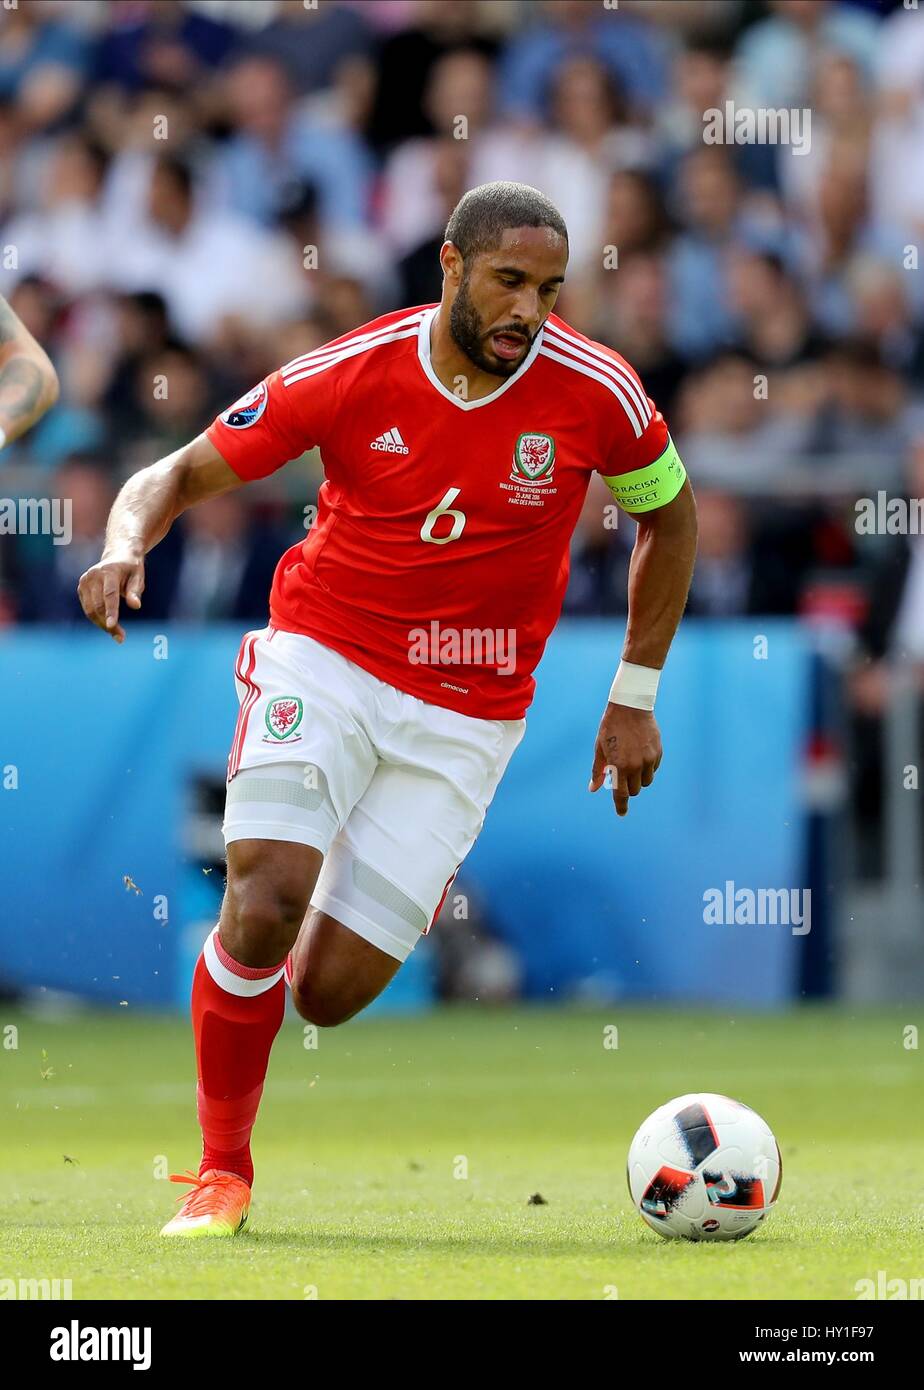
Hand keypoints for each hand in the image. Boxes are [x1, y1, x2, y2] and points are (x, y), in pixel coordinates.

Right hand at [77, 552, 144, 642]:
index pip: (109, 595)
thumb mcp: (138, 577)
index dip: (111, 611)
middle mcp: (93, 575)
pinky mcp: (81, 587)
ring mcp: (84, 581)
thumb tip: (136, 606)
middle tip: (121, 638)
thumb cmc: (131, 569)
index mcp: (109, 571)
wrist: (118, 555)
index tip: (113, 626)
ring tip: (117, 635)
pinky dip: (97, 619)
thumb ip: (135, 591)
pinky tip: (108, 624)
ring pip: (90, 610)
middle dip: (108, 624)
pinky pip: (88, 608)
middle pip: (98, 605)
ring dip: (102, 624)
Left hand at [588, 702, 661, 816]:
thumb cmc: (611, 727)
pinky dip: (647, 768)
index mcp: (619, 765)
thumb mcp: (600, 748)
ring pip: (646, 782)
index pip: (621, 794)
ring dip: (638, 779)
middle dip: (627, 787)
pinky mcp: (658, 753)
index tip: (621, 813)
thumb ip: (598, 770)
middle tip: (621, 775)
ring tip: (631, 764)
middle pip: (634, 790)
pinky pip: (654, 769)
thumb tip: (593, 789)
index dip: (621, 806)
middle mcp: (636, 765)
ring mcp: (649, 759)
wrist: (631, 707)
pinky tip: (640, 755)